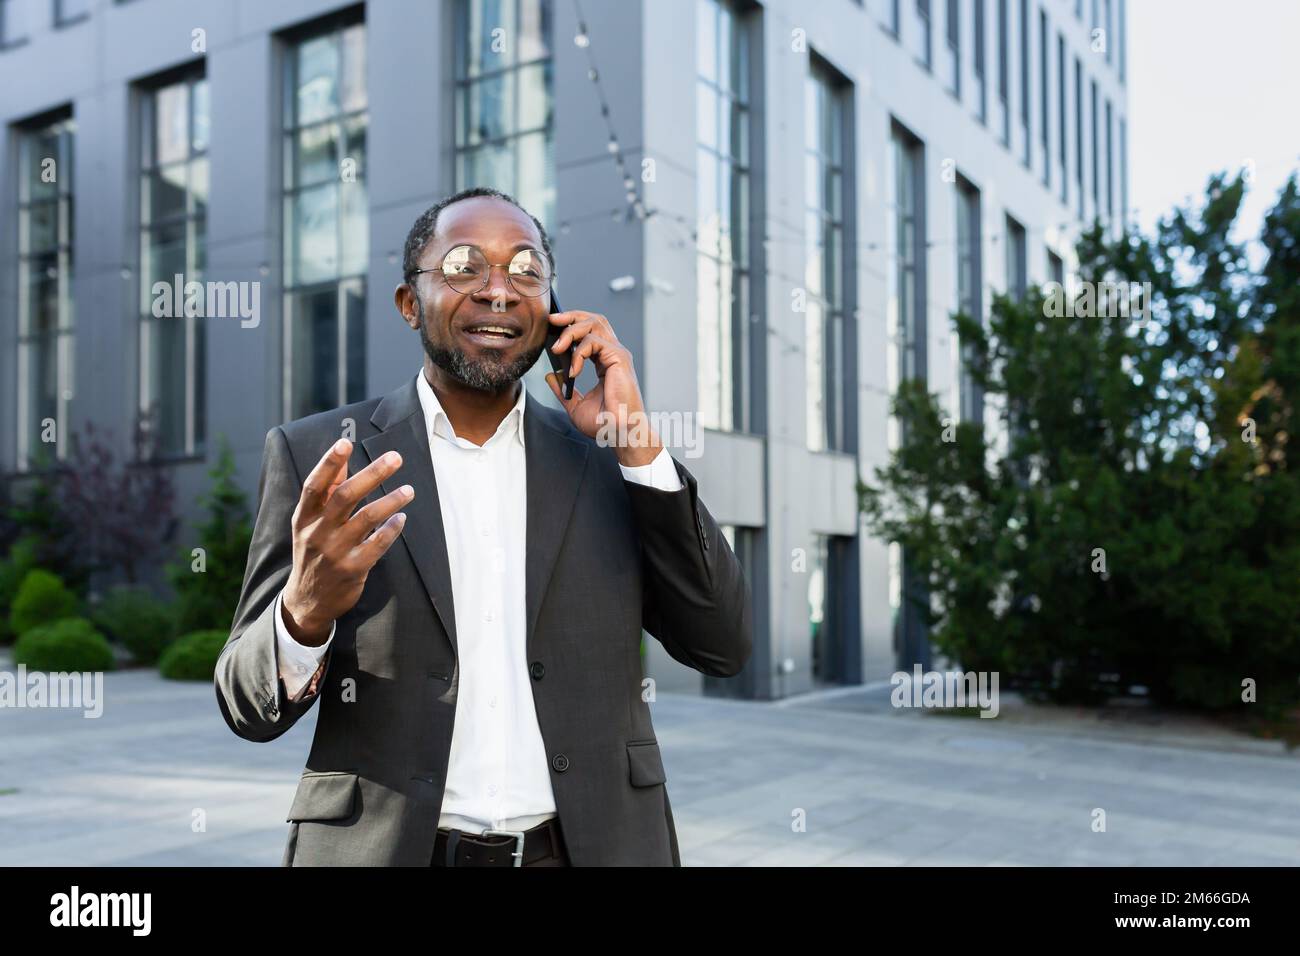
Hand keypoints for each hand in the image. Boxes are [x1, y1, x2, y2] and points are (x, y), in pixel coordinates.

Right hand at [281, 440, 411, 644]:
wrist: (308, 600)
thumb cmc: (313, 552)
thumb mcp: (310, 523)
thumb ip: (327, 492)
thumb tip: (342, 460)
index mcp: (304, 517)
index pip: (314, 485)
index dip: (328, 463)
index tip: (345, 443)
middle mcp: (317, 532)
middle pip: (345, 496)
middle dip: (372, 474)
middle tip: (396, 458)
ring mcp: (334, 552)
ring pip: (366, 519)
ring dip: (390, 501)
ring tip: (409, 490)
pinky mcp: (352, 569)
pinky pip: (377, 545)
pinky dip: (391, 529)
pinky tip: (402, 518)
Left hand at [544, 310, 661, 467]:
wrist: (618, 433)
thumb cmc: (604, 423)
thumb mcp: (575, 405)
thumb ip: (563, 389)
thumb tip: (551, 376)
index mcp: (605, 362)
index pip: (590, 332)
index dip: (571, 324)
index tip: (551, 325)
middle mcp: (612, 354)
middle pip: (594, 320)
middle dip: (571, 315)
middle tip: (551, 320)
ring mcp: (617, 354)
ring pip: (594, 324)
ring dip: (571, 331)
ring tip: (558, 347)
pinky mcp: (619, 358)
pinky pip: (594, 342)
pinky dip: (579, 353)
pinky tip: (573, 369)